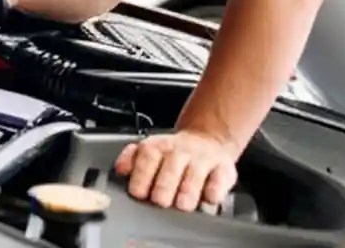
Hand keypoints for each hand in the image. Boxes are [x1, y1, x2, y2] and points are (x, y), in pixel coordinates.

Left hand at [114, 130, 238, 211]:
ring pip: (195, 174)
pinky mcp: (224, 170)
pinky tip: (208, 198)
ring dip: (188, 190)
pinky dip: (214, 189)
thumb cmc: (173, 155)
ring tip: (182, 204)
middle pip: (171, 167)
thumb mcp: (149, 150)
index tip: (138, 192)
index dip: (142, 176)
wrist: (208, 140)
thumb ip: (130, 159)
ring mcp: (203, 159)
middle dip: (165, 186)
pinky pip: (220, 179)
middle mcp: (181, 151)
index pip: (148, 157)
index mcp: (159, 147)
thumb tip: (121, 169)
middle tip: (160, 200)